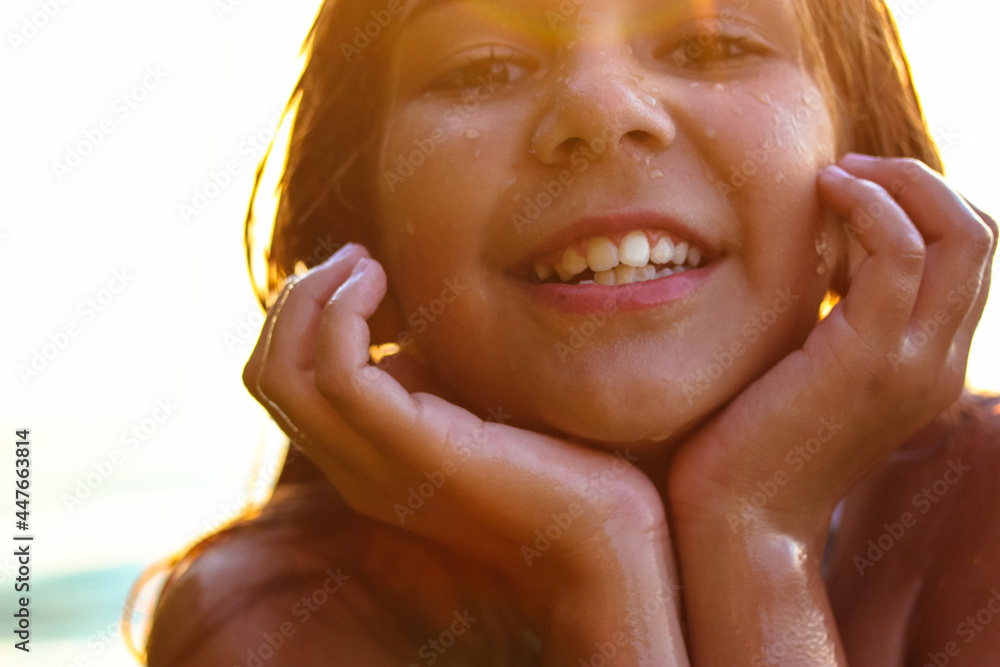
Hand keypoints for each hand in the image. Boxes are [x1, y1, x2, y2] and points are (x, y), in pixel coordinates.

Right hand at [242, 244, 688, 663]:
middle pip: (266, 375)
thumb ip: (421, 384)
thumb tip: (393, 339)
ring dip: (313, 297)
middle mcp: (355, 469)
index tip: (358, 272)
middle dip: (296, 300)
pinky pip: (338, 374)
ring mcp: (378, 465)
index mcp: (365, 461)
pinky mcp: (416, 451)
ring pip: (283, 373)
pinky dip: (343, 314)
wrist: (600, 540)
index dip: (301, 317)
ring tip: (366, 265)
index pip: (282, 386)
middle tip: (354, 260)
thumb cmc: (552, 468)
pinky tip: (383, 282)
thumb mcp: (466, 413)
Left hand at [667, 154, 996, 538]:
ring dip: (898, 182)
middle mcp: (938, 364)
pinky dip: (869, 205)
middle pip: (981, 237)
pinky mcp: (867, 359)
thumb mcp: (805, 371)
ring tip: (834, 176)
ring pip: (960, 234)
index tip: (856, 187)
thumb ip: (833, 321)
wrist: (738, 520)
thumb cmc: (751, 443)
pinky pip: (900, 252)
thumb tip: (822, 259)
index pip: (967, 261)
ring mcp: (912, 363)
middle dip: (921, 181)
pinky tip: (823, 193)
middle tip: (851, 168)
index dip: (924, 206)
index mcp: (926, 366)